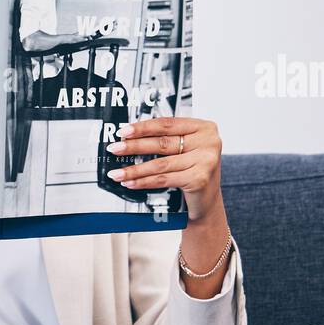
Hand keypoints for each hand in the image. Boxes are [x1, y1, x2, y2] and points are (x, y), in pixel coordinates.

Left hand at [105, 115, 221, 222]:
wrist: (207, 200)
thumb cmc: (193, 171)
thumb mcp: (186, 149)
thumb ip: (168, 138)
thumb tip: (130, 137)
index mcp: (204, 127)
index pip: (167, 124)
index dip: (143, 127)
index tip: (123, 131)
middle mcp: (208, 142)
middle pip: (162, 143)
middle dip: (134, 146)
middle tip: (114, 149)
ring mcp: (206, 161)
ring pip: (160, 164)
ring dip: (134, 169)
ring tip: (117, 172)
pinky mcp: (199, 179)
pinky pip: (163, 179)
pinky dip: (143, 181)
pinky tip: (130, 182)